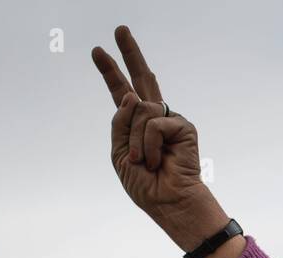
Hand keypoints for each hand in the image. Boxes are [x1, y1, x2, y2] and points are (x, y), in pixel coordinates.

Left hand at [91, 26, 234, 257]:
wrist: (169, 203)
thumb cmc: (146, 185)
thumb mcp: (119, 154)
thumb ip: (120, 123)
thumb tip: (132, 96)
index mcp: (137, 126)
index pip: (122, 94)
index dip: (110, 73)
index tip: (98, 51)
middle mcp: (155, 119)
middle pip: (142, 79)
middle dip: (130, 53)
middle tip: (120, 29)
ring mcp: (170, 120)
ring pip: (139, 111)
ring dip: (135, 142)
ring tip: (145, 163)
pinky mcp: (184, 127)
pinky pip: (153, 123)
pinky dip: (149, 145)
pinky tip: (158, 161)